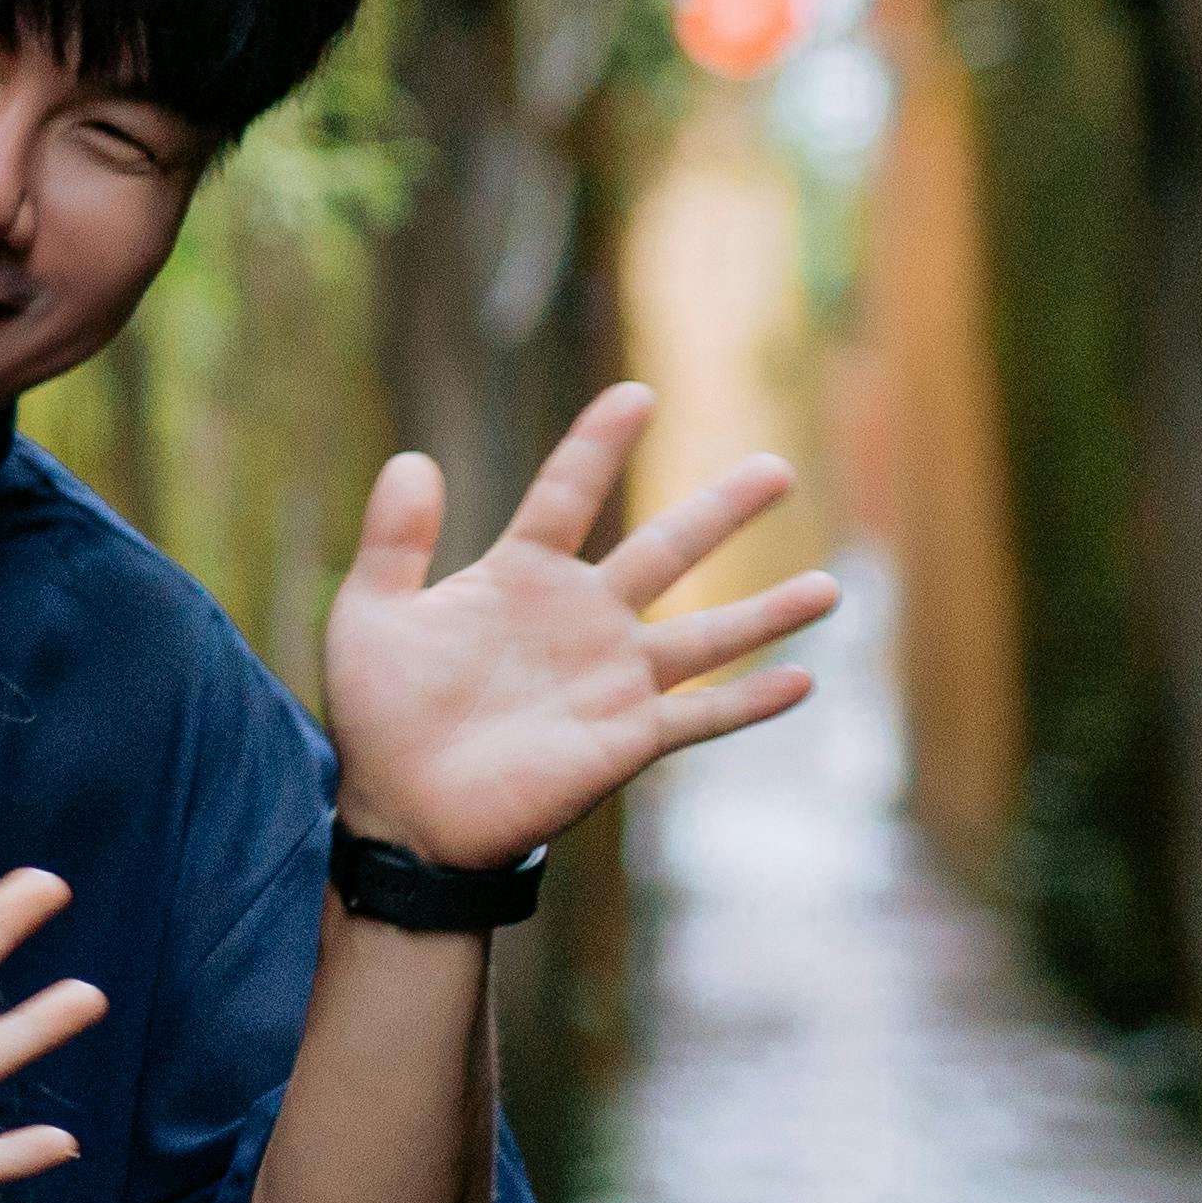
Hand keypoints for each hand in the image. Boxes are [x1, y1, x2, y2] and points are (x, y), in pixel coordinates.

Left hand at [319, 380, 841, 872]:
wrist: (400, 808)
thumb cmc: (381, 714)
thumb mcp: (371, 613)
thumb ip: (393, 539)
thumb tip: (414, 458)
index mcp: (520, 576)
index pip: (567, 493)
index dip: (599, 443)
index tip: (638, 393)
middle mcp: (580, 618)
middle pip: (665, 550)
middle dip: (721, 511)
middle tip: (778, 469)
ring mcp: (610, 678)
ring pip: (705, 635)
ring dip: (767, 612)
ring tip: (830, 586)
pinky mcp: (625, 738)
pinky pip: (699, 715)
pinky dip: (749, 701)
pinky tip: (802, 681)